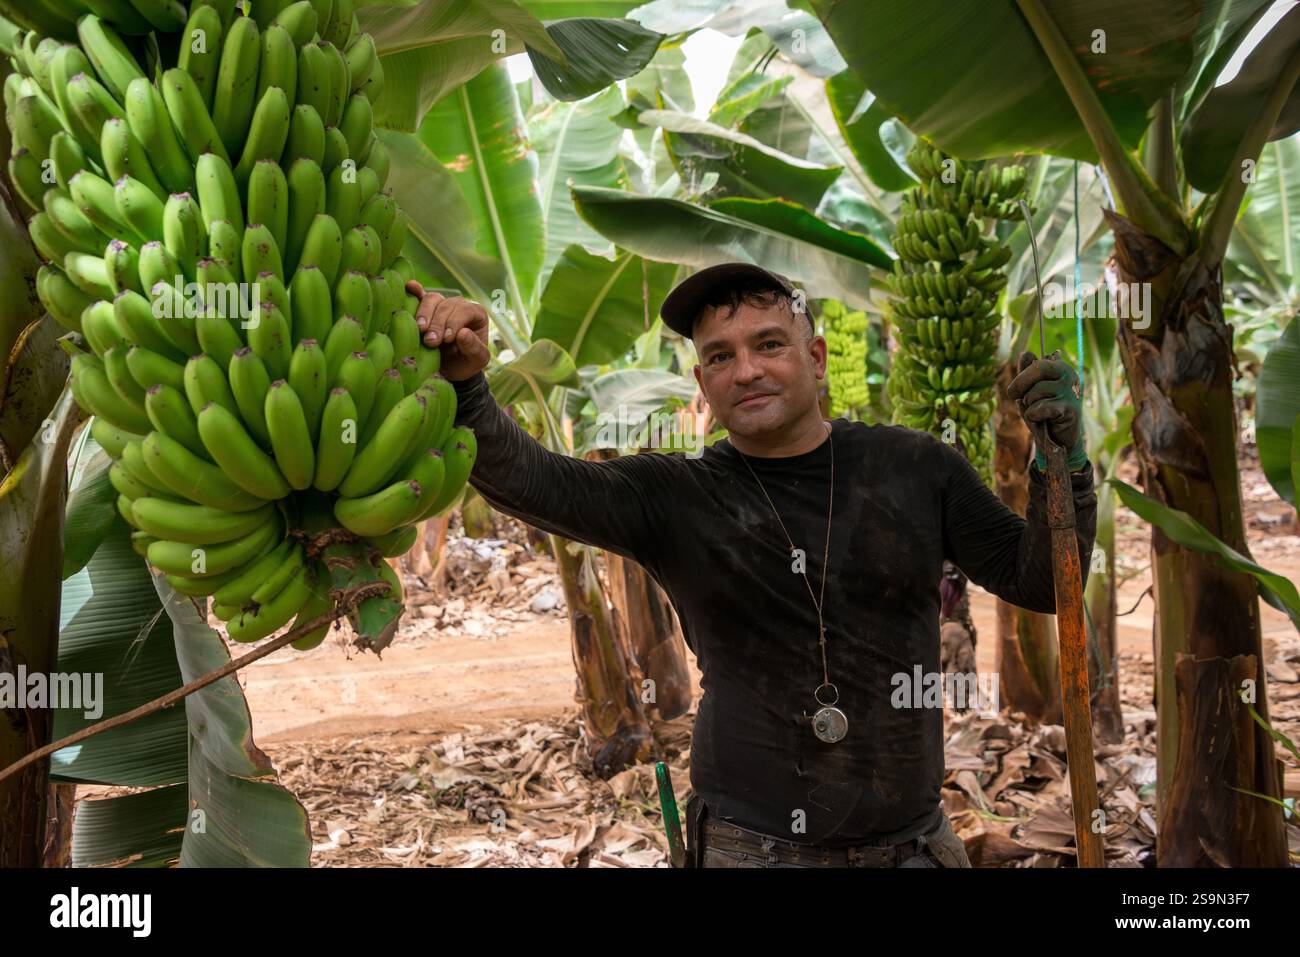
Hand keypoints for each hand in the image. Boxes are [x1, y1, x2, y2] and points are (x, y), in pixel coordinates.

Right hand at [405, 280, 490, 381]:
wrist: (452, 370)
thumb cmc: (467, 362)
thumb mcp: (477, 360)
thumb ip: (474, 348)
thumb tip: (463, 333)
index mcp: (476, 313)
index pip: (465, 310)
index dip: (455, 322)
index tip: (447, 339)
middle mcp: (459, 305)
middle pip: (447, 305)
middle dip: (438, 323)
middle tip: (431, 342)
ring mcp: (442, 305)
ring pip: (432, 299)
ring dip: (424, 313)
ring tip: (420, 329)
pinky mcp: (426, 309)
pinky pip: (420, 296)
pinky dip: (414, 291)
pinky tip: (408, 287)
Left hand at [1005, 349, 1086, 470]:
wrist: (1056, 440)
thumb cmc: (1042, 414)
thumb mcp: (1029, 392)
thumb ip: (1026, 373)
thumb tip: (1026, 353)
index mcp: (1059, 368)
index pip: (1034, 362)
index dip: (1020, 378)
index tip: (1014, 393)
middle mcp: (1069, 375)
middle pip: (1037, 369)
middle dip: (1020, 386)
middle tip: (1018, 400)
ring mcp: (1071, 390)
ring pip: (1036, 391)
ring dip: (1029, 406)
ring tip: (1038, 413)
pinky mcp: (1071, 407)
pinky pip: (1041, 407)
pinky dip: (1034, 416)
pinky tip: (1043, 420)